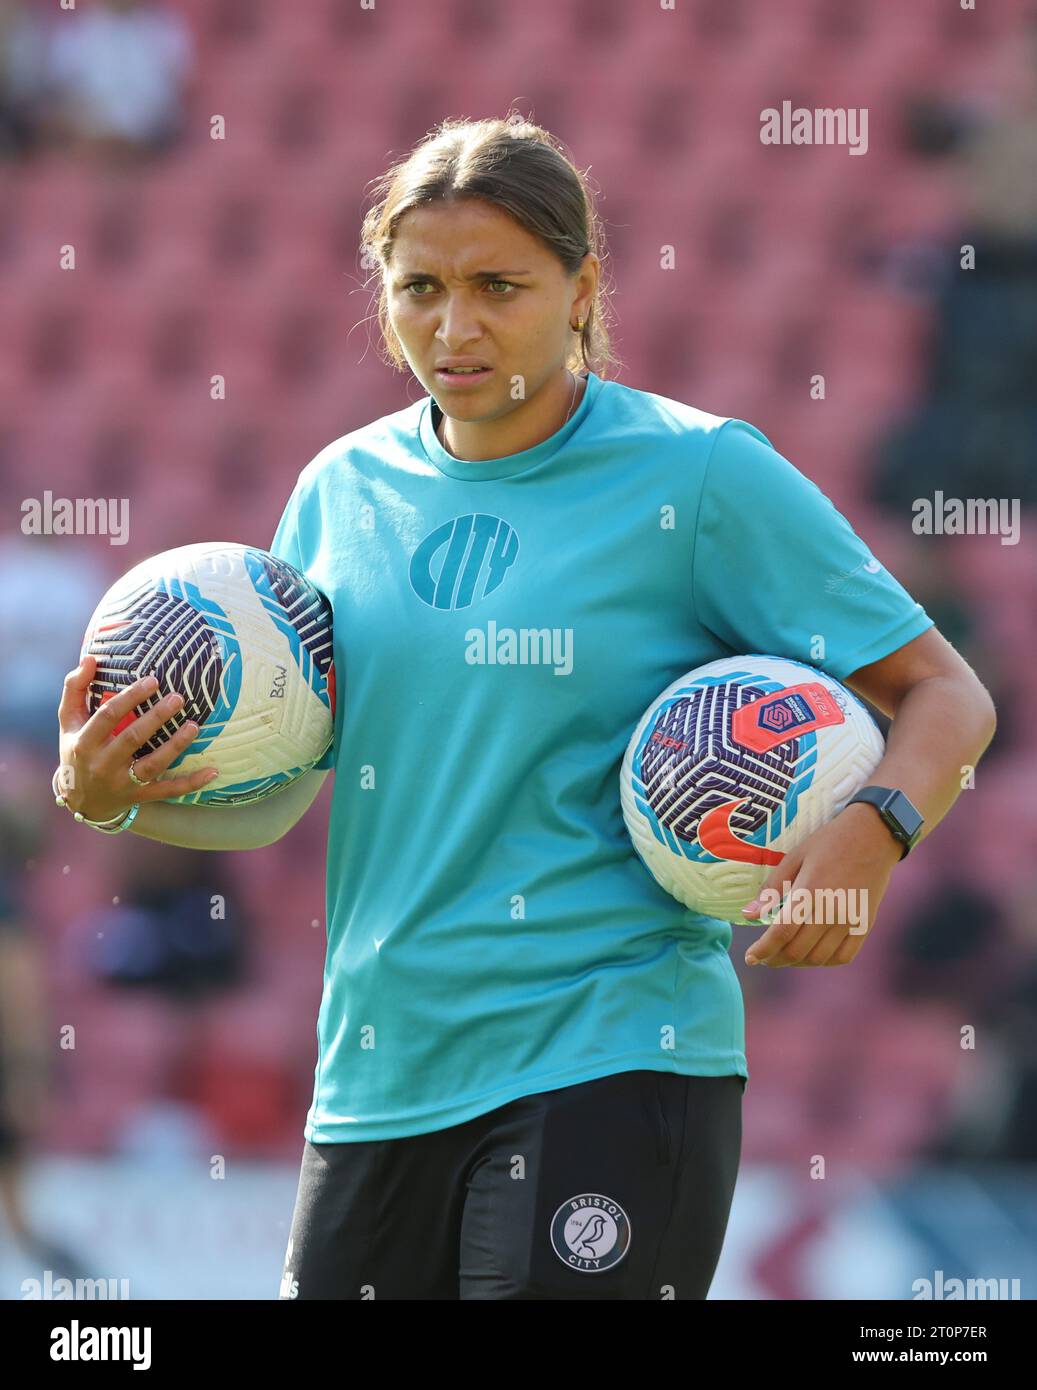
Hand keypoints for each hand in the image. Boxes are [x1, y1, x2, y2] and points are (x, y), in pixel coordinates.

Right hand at [56, 655, 218, 821]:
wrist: (79, 800)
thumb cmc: (76, 750)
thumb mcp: (68, 721)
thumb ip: (75, 688)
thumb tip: (89, 657)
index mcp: (85, 742)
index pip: (107, 715)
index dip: (130, 697)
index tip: (153, 680)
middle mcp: (102, 764)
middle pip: (132, 739)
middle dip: (156, 718)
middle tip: (178, 698)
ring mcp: (122, 783)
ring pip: (152, 765)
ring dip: (175, 746)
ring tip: (194, 726)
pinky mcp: (139, 797)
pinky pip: (168, 791)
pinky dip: (191, 783)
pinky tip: (213, 771)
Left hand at [739, 802, 902, 966]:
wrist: (874, 836)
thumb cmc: (829, 842)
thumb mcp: (795, 857)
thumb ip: (771, 888)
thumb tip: (748, 915)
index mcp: (810, 892)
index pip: (782, 932)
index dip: (763, 950)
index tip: (750, 958)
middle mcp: (831, 911)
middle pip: (797, 950)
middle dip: (775, 958)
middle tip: (764, 956)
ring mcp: (850, 921)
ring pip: (818, 958)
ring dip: (796, 963)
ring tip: (784, 956)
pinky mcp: (865, 925)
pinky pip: (843, 957)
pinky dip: (824, 962)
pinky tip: (812, 954)